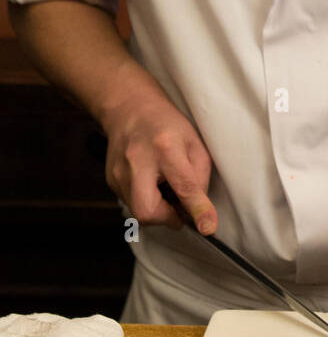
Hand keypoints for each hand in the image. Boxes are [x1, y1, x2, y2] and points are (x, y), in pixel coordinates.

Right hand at [102, 91, 216, 234]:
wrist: (130, 108)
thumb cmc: (167, 125)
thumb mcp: (195, 143)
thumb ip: (200, 177)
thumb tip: (198, 210)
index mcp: (166, 147)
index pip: (184, 186)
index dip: (197, 210)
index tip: (207, 228)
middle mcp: (138, 161)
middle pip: (147, 210)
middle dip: (166, 218)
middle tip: (177, 208)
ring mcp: (119, 172)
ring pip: (138, 212)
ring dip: (157, 209)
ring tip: (164, 187)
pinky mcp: (111, 180)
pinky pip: (131, 203)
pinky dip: (146, 201)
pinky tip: (151, 183)